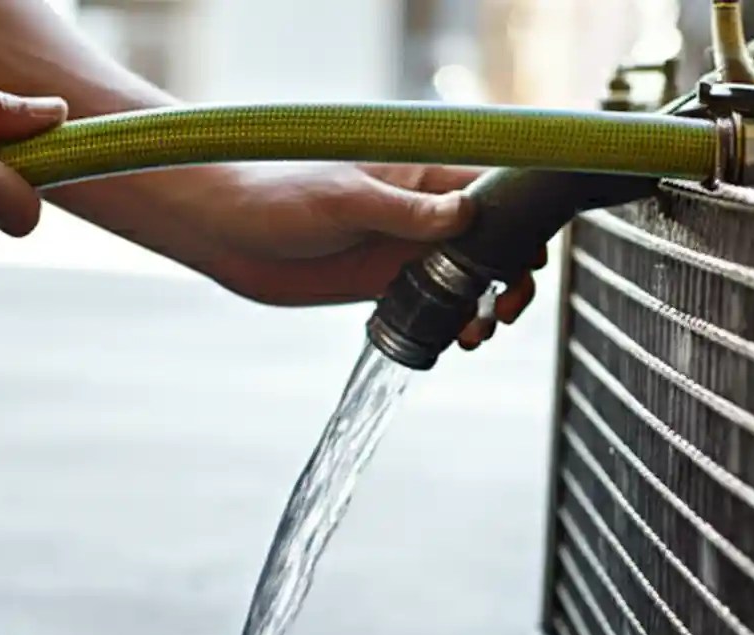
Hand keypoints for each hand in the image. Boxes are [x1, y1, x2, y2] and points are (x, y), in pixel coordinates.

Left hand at [171, 163, 545, 350]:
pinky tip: (453, 339)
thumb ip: (407, 210)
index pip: (492, 189)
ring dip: (487, 306)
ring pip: (471, 278)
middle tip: (509, 307)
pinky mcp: (385, 283)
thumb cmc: (277, 196)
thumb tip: (467, 215)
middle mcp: (422, 212)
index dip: (522, 222)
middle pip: (494, 241)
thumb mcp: (346, 201)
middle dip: (514, 275)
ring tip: (477, 333)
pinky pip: (436, 304)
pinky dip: (454, 322)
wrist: (224, 233)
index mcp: (420, 175)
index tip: (528, 259)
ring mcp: (406, 249)